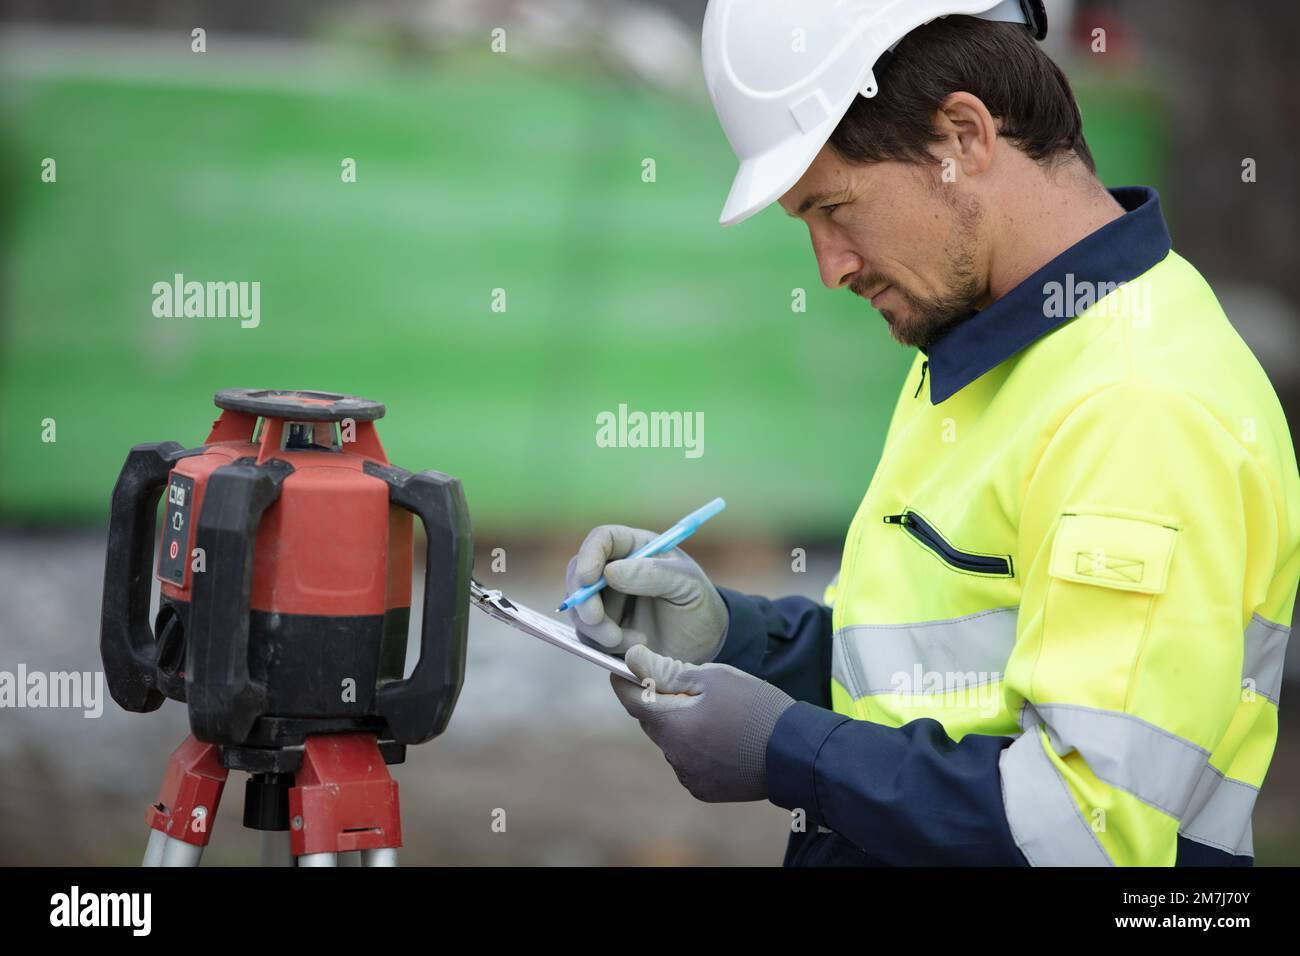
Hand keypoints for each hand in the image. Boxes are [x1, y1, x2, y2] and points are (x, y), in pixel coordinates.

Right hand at [564, 524, 727, 663]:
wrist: (705, 645)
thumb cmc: (700, 605)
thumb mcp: (688, 585)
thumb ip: (654, 574)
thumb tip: (609, 572)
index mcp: (637, 548)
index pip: (602, 540)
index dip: (589, 555)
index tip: (589, 579)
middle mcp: (615, 571)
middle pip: (578, 574)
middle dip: (583, 599)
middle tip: (597, 620)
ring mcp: (606, 601)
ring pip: (579, 609)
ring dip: (598, 628)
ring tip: (636, 640)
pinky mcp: (603, 629)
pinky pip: (588, 635)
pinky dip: (606, 644)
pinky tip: (637, 646)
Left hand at [611, 644, 794, 802]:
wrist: (796, 752)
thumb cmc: (756, 707)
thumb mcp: (713, 677)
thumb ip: (667, 670)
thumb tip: (633, 658)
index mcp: (672, 725)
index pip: (632, 700)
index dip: (625, 681)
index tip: (623, 667)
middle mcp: (673, 756)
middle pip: (653, 722)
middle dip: (660, 702)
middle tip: (685, 686)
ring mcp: (689, 776)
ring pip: (671, 743)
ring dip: (681, 726)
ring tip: (714, 713)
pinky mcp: (705, 790)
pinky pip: (688, 762)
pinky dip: (695, 748)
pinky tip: (722, 737)